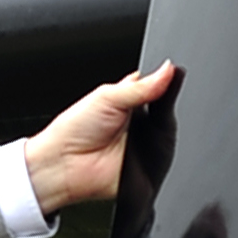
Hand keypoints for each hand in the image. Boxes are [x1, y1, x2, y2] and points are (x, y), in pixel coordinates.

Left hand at [21, 61, 176, 217]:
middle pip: (166, 107)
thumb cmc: (73, 130)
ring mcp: (144, 145)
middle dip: (168, 100)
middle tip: (164, 94)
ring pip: (169, 131)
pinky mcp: (149, 168)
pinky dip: (165, 150)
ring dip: (167, 124)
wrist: (63, 165)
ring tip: (154, 119)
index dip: (165, 79)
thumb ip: (141, 85)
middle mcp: (137, 122)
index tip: (174, 72)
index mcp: (127, 100)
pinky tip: (155, 141)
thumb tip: (169, 69)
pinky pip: (166, 158)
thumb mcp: (108, 96)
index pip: (156, 85)